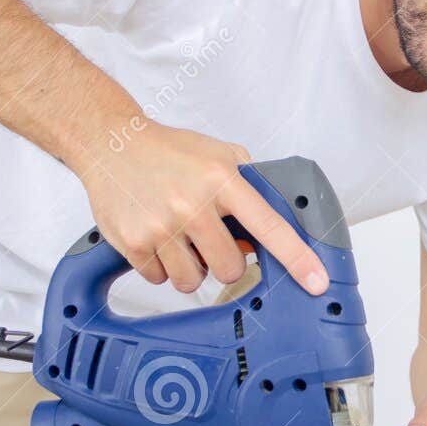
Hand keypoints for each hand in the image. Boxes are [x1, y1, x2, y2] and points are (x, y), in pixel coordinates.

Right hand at [74, 120, 328, 295]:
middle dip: (223, 262)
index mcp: (221, 180)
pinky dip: (161, 267)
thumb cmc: (168, 151)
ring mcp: (161, 226)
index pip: (268, 226)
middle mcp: (192, 204)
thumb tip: (270, 227)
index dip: (296, 258)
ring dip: (191, 269)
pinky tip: (155, 239)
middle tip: (208, 241)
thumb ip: (247, 185)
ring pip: (193, 281)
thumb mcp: (218, 154)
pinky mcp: (133, 243)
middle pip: (229, 269)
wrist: (111, 144)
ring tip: (180, 240)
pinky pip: (160, 279)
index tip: (315, 281)